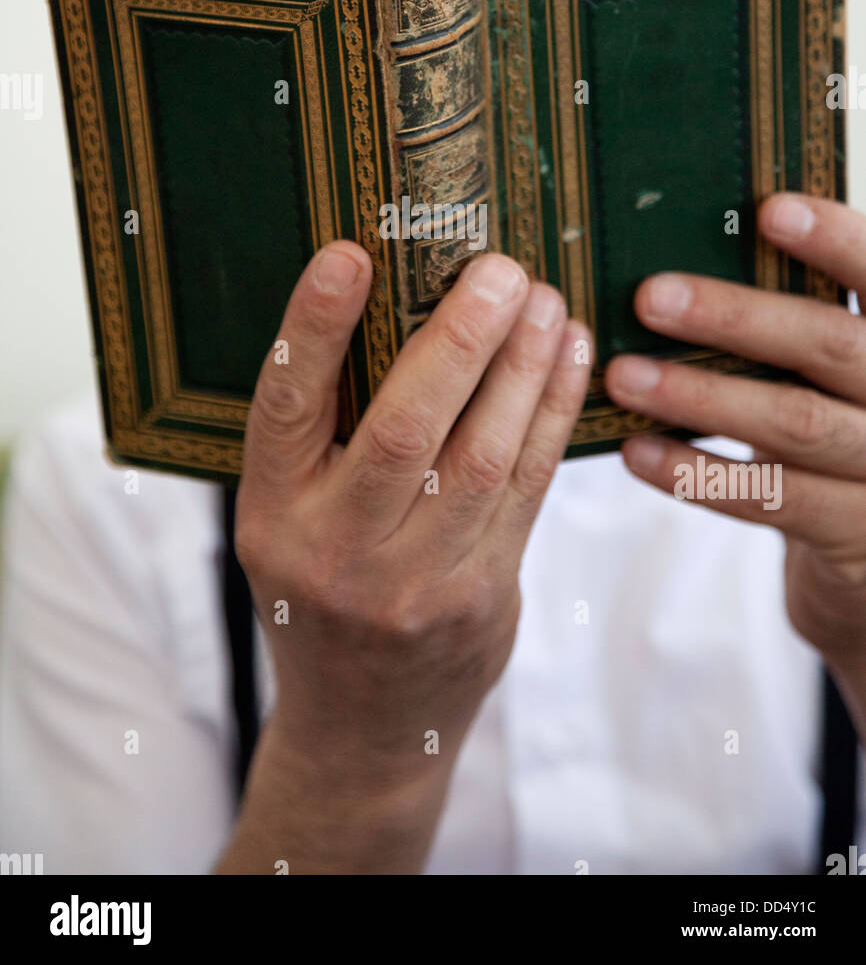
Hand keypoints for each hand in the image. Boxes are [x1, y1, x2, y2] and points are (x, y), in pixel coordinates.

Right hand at [221, 242, 590, 872]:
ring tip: (545, 302)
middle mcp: (335, 549)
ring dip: (522, 369)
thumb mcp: (289, 524)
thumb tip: (396, 306)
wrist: (364, 729)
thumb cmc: (323, 594)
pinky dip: (551, 414)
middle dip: (459, 340)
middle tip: (500, 270)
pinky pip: (527, 489)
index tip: (349, 253)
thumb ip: (326, 440)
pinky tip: (568, 359)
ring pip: (481, 456)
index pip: (285, 408)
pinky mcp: (481, 596)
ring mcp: (412, 582)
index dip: (313, 328)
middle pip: (403, 428)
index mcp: (271, 515)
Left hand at [606, 195, 865, 690]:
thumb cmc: (832, 429)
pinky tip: (637, 452)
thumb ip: (796, 315)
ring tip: (626, 376)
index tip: (770, 211)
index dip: (836, 242)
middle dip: (739, 318)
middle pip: (833, 346)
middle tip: (651, 297)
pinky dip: (698, 474)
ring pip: (795, 423)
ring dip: (702, 397)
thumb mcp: (832, 371)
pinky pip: (771, 499)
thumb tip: (684, 255)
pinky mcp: (856, 536)